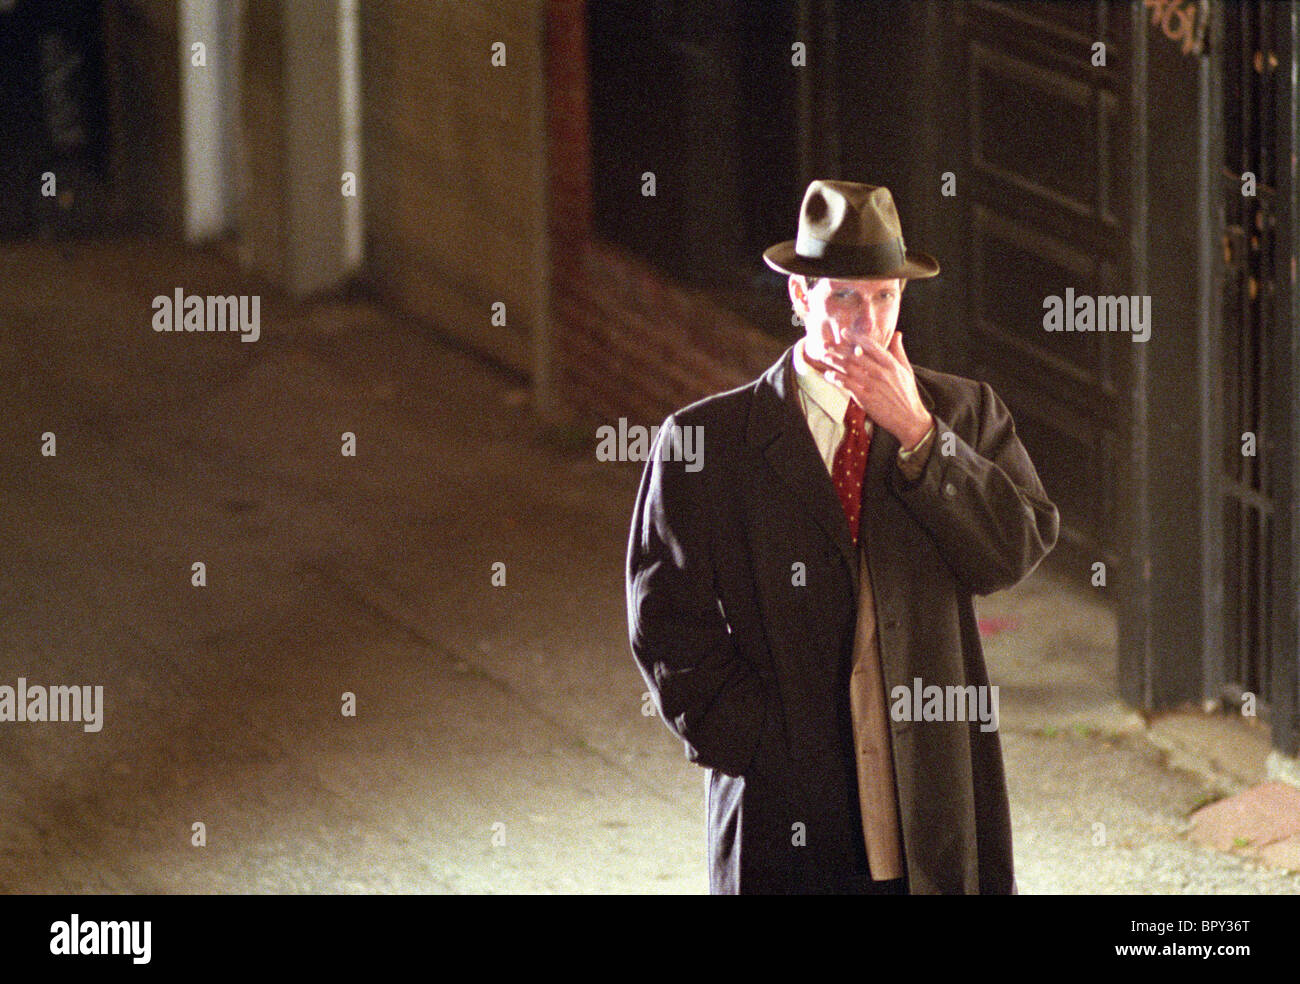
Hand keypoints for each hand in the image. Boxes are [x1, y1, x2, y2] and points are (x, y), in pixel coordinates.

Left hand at [818, 330, 932, 449]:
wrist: (909, 419)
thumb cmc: (907, 394)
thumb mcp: (906, 370)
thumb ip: (899, 351)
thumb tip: (897, 334)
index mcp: (891, 364)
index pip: (870, 345)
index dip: (855, 337)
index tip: (843, 332)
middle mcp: (881, 372)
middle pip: (855, 357)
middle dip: (838, 349)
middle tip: (826, 345)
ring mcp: (873, 385)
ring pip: (849, 369)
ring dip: (834, 362)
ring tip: (824, 357)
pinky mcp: (867, 398)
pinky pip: (848, 385)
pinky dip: (837, 379)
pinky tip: (829, 375)